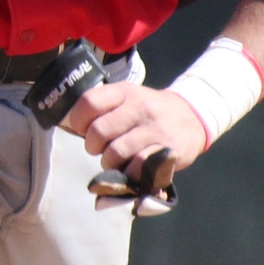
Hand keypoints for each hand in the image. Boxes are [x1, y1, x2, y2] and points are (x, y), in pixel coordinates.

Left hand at [63, 81, 207, 180]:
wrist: (193, 116)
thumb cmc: (149, 112)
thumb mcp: (128, 98)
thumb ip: (103, 108)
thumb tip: (70, 127)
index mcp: (124, 91)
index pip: (88, 103)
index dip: (78, 121)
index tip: (82, 130)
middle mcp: (139, 106)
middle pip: (98, 132)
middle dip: (93, 146)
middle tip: (101, 149)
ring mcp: (155, 128)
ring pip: (115, 152)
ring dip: (110, 163)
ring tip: (117, 160)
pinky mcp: (168, 149)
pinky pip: (137, 166)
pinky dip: (129, 173)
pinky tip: (133, 168)